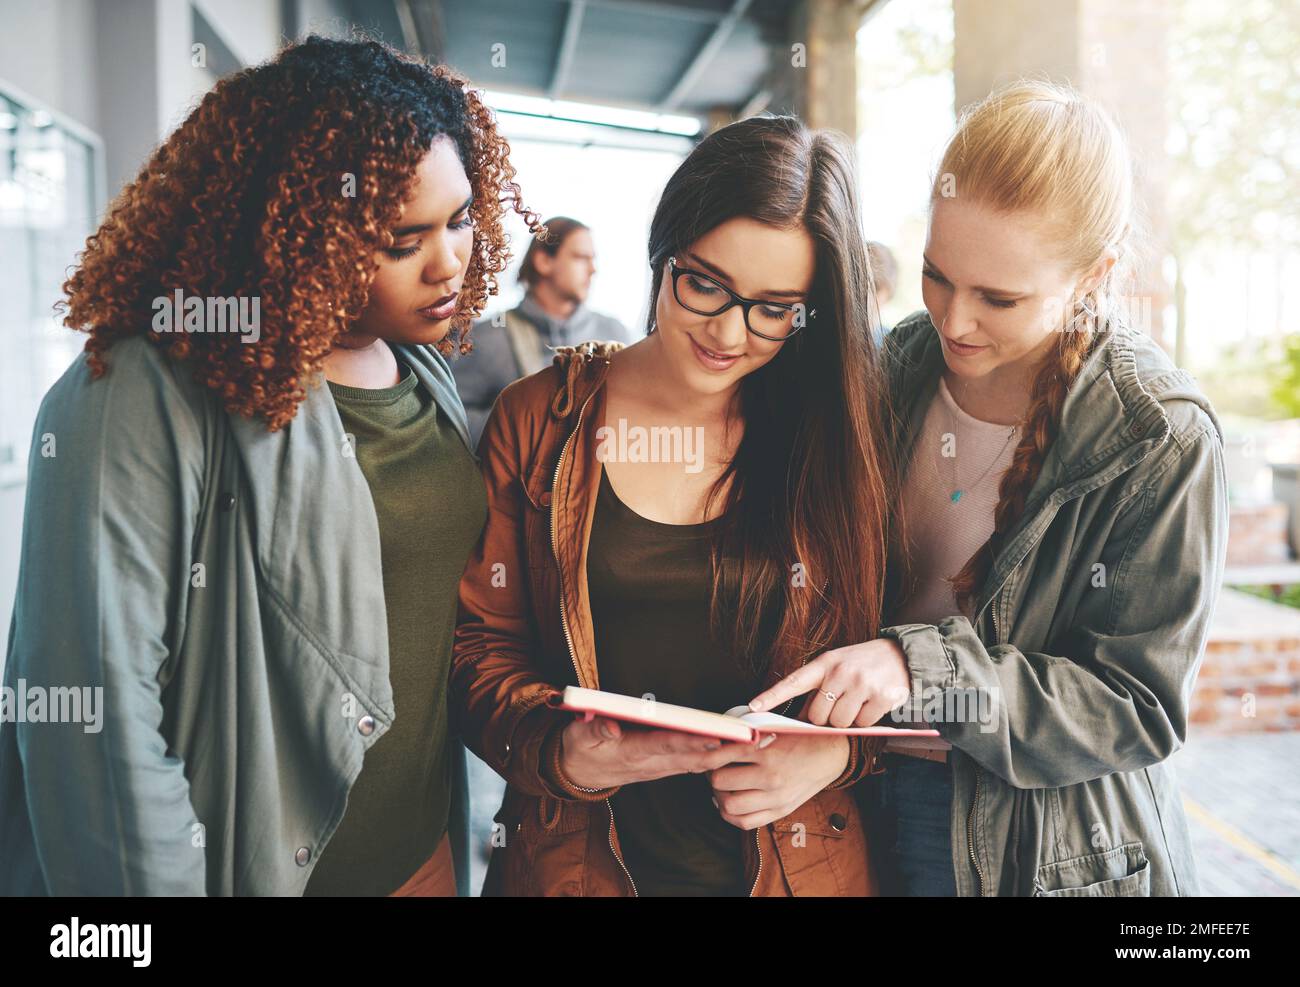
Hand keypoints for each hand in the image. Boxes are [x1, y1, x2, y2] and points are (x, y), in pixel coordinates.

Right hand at [559, 715, 751, 789]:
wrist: (578, 775)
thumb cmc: (580, 750)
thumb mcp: (577, 737)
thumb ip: (595, 730)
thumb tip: (611, 727)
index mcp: (631, 752)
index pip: (666, 745)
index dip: (691, 741)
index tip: (714, 735)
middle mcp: (650, 763)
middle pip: (691, 757)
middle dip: (722, 749)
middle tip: (749, 740)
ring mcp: (658, 767)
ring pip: (697, 762)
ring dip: (724, 754)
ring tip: (751, 743)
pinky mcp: (662, 766)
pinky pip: (693, 764)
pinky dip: (714, 757)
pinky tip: (734, 750)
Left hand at [709, 732, 848, 829]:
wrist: (830, 755)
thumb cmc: (799, 737)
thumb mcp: (774, 728)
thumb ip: (747, 734)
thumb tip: (716, 738)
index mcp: (767, 753)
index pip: (723, 756)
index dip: (708, 754)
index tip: (707, 751)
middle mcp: (770, 778)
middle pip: (721, 783)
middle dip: (710, 774)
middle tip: (712, 769)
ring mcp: (775, 798)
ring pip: (729, 806)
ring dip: (718, 796)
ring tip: (721, 786)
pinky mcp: (780, 811)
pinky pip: (745, 822)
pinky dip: (730, 814)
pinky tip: (729, 802)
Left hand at [746, 638, 911, 727]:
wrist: (900, 655)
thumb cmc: (861, 664)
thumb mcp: (836, 668)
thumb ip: (817, 689)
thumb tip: (800, 720)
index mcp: (825, 663)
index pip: (793, 682)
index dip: (772, 696)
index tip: (753, 707)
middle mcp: (841, 671)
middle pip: (818, 716)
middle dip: (826, 718)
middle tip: (840, 704)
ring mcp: (862, 683)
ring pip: (840, 723)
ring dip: (847, 720)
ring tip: (857, 702)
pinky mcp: (882, 696)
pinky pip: (863, 724)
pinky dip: (866, 721)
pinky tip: (872, 704)